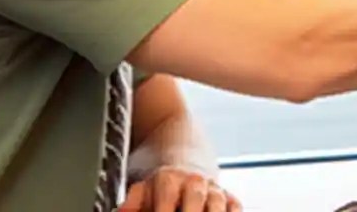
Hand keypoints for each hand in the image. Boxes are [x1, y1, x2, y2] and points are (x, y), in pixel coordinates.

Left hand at [118, 165, 241, 211]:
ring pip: (218, 205)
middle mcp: (195, 181)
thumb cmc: (159, 181)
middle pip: (194, 202)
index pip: (165, 201)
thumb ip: (131, 203)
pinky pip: (235, 207)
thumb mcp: (140, 187)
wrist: (184, 151)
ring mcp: (214, 188)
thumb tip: (121, 211)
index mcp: (169, 179)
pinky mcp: (229, 197)